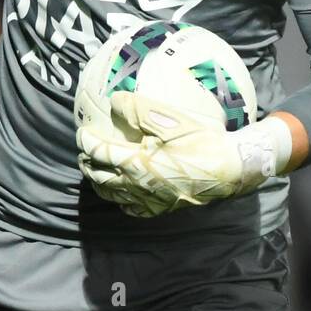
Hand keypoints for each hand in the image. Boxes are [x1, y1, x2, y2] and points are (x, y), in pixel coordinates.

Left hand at [77, 92, 287, 217]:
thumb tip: (115, 102)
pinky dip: (120, 199)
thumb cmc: (201, 141)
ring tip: (97, 170)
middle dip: (87, 164)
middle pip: (100, 177)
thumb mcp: (170, 120)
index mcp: (137, 163)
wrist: (228, 168)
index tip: (82, 132)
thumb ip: (139, 110)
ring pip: (112, 195)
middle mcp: (137, 185)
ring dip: (99, 182)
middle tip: (84, 152)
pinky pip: (132, 208)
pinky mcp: (161, 208)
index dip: (87, 142)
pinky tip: (122, 193)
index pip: (101, 152)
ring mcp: (149, 200)